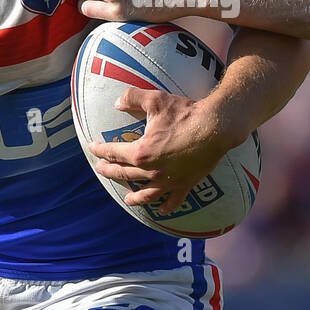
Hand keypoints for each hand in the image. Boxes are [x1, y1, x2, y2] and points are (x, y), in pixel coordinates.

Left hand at [87, 87, 237, 213]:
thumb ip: (132, 98)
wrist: (215, 127)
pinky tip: (161, 211)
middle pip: (125, 174)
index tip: (93, 148)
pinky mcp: (185, 183)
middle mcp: (152, 170)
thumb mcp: (155, 100)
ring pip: (146, 193)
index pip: (114, 153)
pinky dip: (166, 207)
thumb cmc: (185, 113)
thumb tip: (116, 103)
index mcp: (142, 152)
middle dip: (110, 172)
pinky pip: (174, 200)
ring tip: (127, 199)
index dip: (101, 150)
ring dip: (134, 197)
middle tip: (101, 170)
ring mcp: (169, 180)